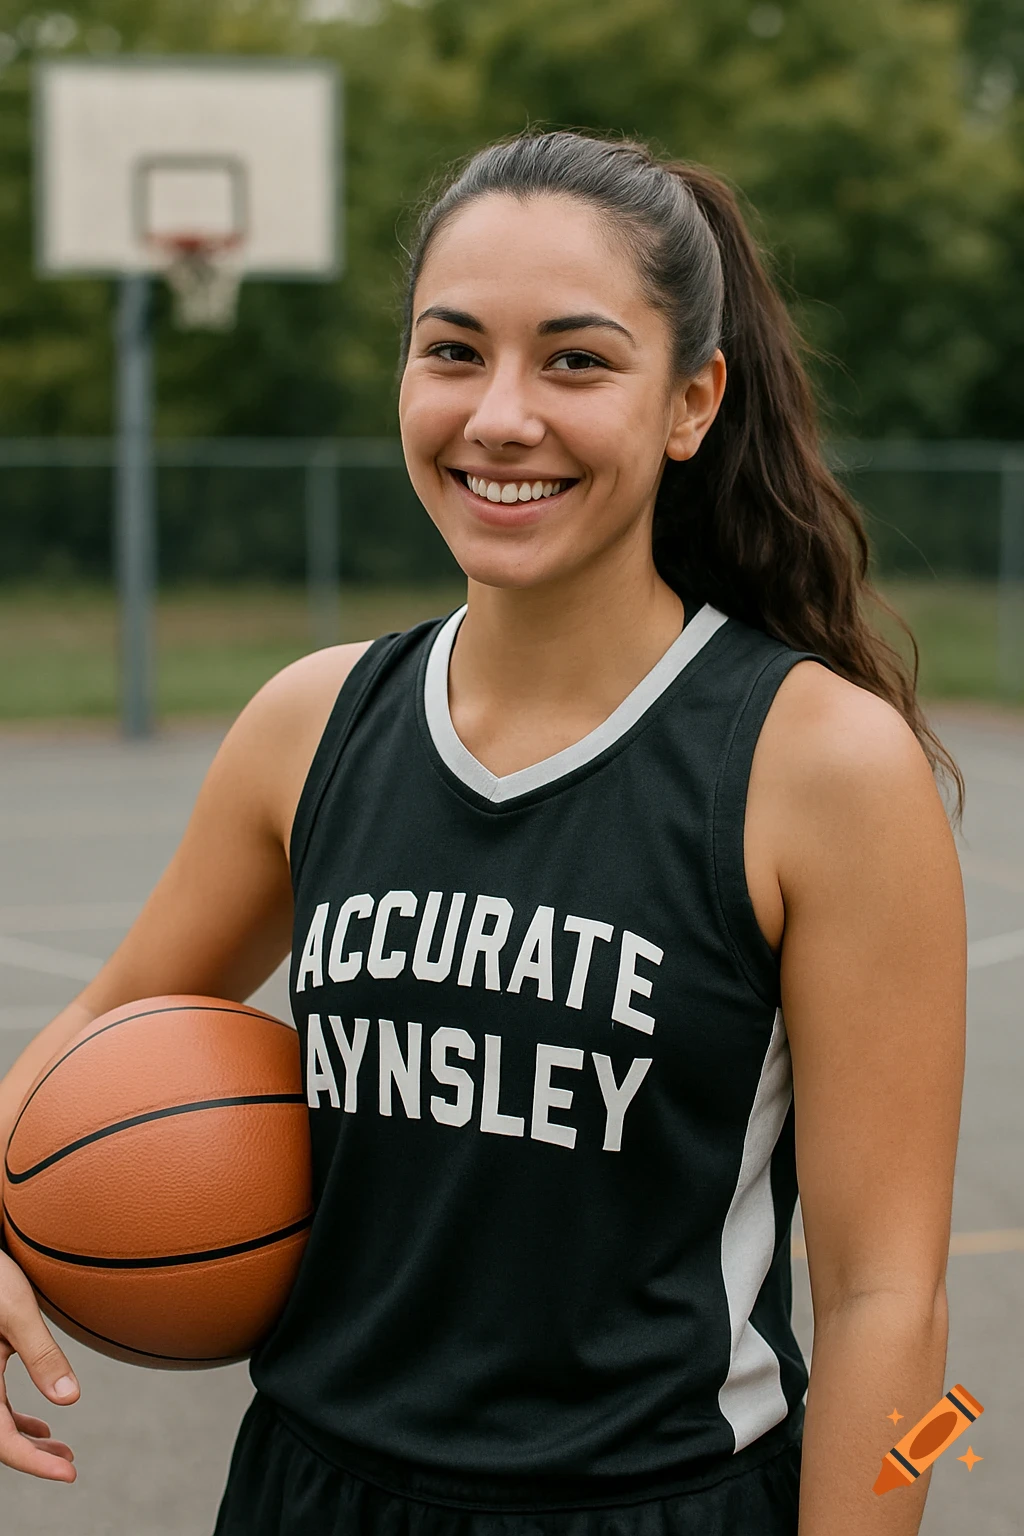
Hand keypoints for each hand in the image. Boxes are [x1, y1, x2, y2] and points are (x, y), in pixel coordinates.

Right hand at [0, 1249, 78, 1480]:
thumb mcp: (18, 1312)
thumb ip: (42, 1356)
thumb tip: (70, 1400)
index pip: (1, 1440)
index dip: (34, 1462)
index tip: (70, 1473)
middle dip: (33, 1457)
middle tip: (70, 1465)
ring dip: (26, 1440)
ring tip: (63, 1450)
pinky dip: (15, 1420)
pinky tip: (42, 1423)